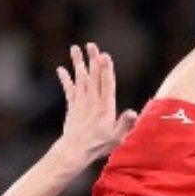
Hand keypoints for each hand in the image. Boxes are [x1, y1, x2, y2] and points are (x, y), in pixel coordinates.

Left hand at [56, 43, 138, 167]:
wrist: (75, 151)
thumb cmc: (99, 145)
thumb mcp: (117, 137)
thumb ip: (125, 123)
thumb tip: (133, 112)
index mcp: (105, 107)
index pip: (106, 84)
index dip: (106, 69)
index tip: (105, 55)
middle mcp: (92, 101)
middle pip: (93, 76)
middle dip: (93, 60)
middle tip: (91, 45)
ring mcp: (81, 102)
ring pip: (80, 79)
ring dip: (78, 63)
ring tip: (75, 48)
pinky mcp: (72, 106)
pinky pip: (69, 89)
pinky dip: (65, 79)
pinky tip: (61, 69)